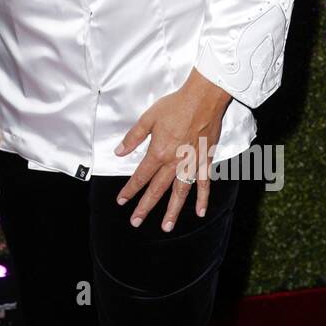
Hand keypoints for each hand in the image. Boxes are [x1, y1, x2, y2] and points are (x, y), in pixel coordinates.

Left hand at [113, 69, 231, 230]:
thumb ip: (133, 137)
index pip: (141, 176)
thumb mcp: (148, 118)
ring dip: (172, 211)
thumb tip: (119, 152)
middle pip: (157, 189)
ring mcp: (191, 164)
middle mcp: (174, 162)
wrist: (203, 99)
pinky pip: (204, 184)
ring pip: (180, 193)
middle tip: (136, 222)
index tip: (121, 201)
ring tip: (166, 227)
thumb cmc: (175, 105)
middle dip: (145, 207)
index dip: (130, 189)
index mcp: (158, 152)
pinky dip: (202, 199)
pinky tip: (199, 212)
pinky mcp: (205, 161)